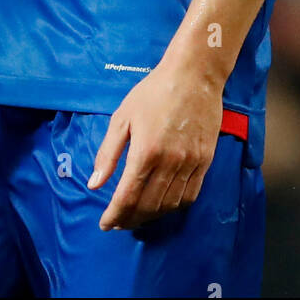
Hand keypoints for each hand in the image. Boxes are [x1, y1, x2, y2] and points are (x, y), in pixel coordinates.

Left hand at [89, 59, 222, 230]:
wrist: (193, 75)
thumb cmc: (152, 92)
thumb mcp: (122, 117)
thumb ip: (108, 153)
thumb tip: (94, 184)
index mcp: (145, 151)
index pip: (127, 196)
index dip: (114, 215)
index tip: (105, 224)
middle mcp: (169, 162)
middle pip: (148, 205)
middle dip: (130, 219)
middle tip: (118, 222)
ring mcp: (190, 163)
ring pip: (169, 204)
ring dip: (151, 216)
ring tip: (137, 216)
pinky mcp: (205, 161)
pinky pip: (190, 195)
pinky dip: (174, 206)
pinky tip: (163, 204)